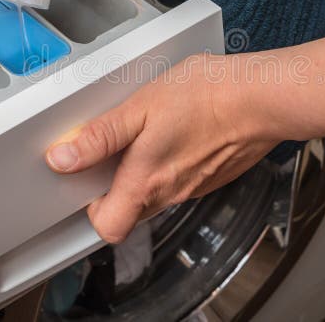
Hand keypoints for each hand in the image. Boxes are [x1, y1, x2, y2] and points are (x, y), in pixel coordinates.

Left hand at [44, 54, 281, 243]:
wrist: (262, 97)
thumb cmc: (206, 96)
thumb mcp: (141, 106)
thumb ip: (101, 136)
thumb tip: (62, 159)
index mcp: (145, 181)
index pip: (107, 227)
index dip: (92, 209)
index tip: (86, 178)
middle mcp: (170, 194)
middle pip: (131, 211)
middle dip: (116, 186)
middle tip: (114, 149)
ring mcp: (195, 188)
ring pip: (157, 195)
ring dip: (146, 172)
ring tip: (148, 131)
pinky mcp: (213, 176)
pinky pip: (182, 181)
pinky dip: (173, 163)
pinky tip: (178, 131)